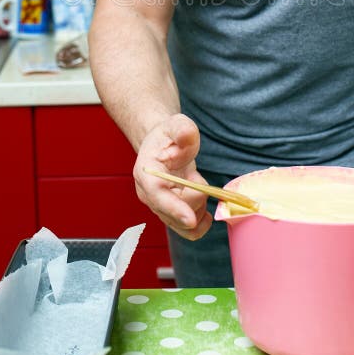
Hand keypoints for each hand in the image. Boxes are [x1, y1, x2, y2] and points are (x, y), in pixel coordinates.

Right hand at [132, 113, 212, 240]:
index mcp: (146, 172)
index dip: (174, 208)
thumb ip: (182, 130)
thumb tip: (187, 136)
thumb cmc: (168, 136)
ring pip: (183, 223)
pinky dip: (202, 222)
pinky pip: (188, 230)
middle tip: (197, 179)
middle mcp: (149, 194)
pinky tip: (207, 208)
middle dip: (195, 200)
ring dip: (199, 207)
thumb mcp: (177, 124)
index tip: (191, 219)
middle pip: (173, 213)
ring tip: (196, 183)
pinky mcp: (171, 215)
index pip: (157, 194)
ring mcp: (160, 207)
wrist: (164, 146)